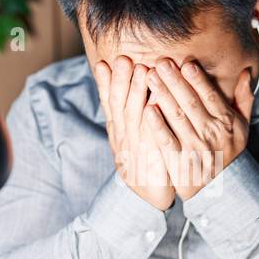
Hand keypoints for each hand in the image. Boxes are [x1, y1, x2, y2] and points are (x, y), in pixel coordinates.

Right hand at [94, 56, 174, 210]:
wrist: (149, 199)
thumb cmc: (143, 165)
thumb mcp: (129, 140)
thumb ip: (126, 117)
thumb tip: (121, 91)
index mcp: (118, 133)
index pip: (108, 105)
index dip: (105, 84)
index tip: (103, 63)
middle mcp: (124, 138)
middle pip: (119, 106)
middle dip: (121, 82)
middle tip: (123, 60)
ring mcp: (136, 148)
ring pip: (135, 117)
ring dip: (136, 93)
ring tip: (141, 70)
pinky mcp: (152, 159)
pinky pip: (151, 136)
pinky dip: (153, 119)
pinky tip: (155, 103)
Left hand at [145, 58, 253, 199]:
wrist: (222, 189)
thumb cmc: (228, 151)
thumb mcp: (243, 127)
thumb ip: (243, 99)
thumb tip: (246, 73)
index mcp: (226, 122)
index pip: (211, 96)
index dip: (198, 79)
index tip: (186, 63)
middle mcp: (212, 133)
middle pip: (191, 103)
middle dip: (175, 81)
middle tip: (161, 62)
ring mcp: (195, 148)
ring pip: (177, 117)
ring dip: (163, 96)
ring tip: (150, 77)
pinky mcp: (180, 163)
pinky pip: (167, 141)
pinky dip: (157, 125)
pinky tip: (147, 109)